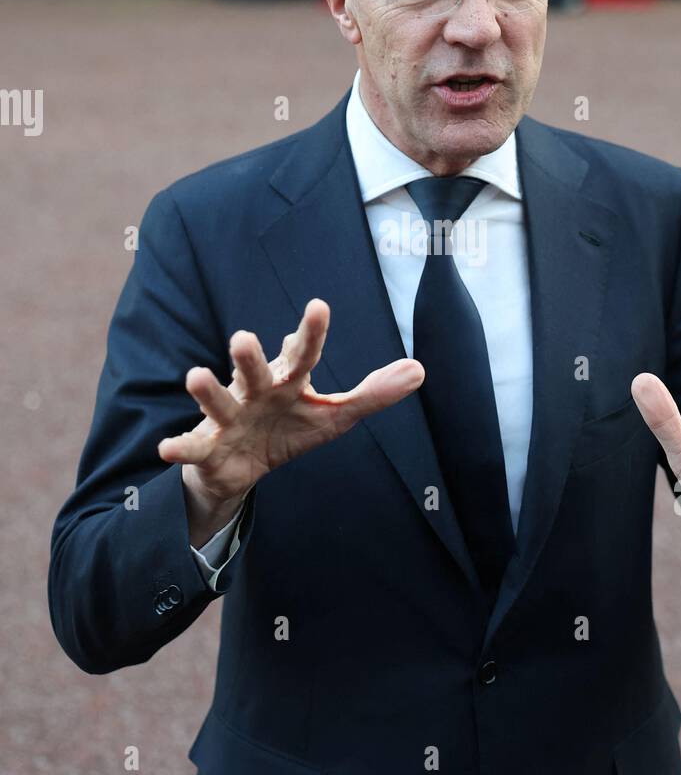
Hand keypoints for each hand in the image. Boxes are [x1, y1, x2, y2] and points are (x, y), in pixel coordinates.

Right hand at [159, 300, 423, 538]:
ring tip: (195, 376)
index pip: (303, 355)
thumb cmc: (290, 428)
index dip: (311, 333)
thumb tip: (420, 370)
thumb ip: (373, 393)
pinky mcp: (208, 448)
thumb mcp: (335, 415)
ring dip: (207, 390)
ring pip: (218, 403)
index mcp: (288, 381)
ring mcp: (229, 418)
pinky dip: (179, 447)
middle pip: (254, 371)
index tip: (319, 306)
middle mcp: (255, 392)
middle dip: (249, 357)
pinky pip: (192, 446)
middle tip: (243, 338)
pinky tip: (166, 448)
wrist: (243, 468)